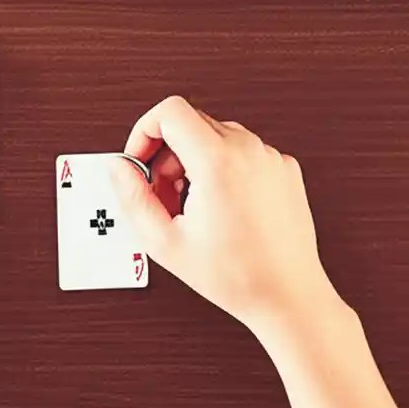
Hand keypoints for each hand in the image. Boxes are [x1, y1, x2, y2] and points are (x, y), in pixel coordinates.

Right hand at [110, 96, 343, 332]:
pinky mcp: (285, 169)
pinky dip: (223, 169)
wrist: (288, 296)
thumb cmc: (237, 276)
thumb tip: (119, 168)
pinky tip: (221, 207)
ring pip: (216, 136)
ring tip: (192, 206)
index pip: (170, 111)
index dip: (144, 131)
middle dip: (166, 153)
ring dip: (193, 161)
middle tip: (163, 194)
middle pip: (190, 122)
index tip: (140, 160)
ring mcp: (271, 158)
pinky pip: (242, 152)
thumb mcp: (165, 241)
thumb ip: (133, 197)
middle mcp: (249, 151)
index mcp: (218, 162)